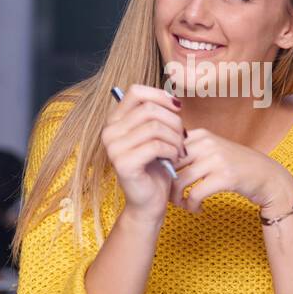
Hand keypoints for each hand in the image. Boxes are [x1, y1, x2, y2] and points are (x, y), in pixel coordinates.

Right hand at [102, 85, 184, 223]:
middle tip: (183, 137)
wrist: (149, 201)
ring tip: (180, 149)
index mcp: (115, 121)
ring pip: (154, 127)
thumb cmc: (155, 167)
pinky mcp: (123, 164)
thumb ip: (157, 116)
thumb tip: (173, 100)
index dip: (160, 95)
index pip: (136, 92)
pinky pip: (155, 146)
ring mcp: (113, 148)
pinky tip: (175, 158)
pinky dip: (171, 150)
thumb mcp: (156, 136)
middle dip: (173, 121)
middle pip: (149, 109)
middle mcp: (109, 132)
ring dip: (174, 137)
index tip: (178, 108)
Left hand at [169, 128, 292, 215]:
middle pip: (171, 165)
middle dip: (167, 185)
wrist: (268, 176)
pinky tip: (197, 209)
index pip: (168, 149)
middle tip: (171, 197)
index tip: (166, 181)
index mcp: (202, 134)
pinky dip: (191, 205)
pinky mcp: (225, 177)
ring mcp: (217, 159)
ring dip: (177, 199)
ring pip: (180, 181)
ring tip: (182, 205)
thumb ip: (191, 151)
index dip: (163, 169)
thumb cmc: (238, 165)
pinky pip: (195, 194)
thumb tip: (161, 160)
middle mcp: (208, 143)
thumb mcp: (214, 149)